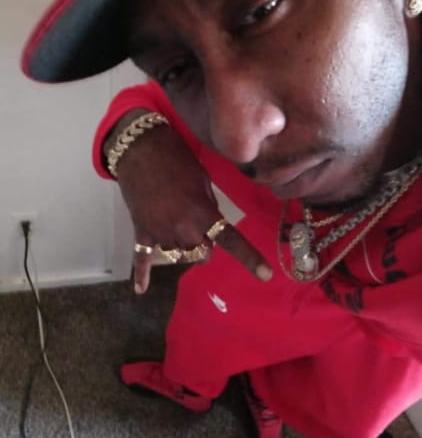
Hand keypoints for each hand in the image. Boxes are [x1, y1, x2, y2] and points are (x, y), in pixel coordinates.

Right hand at [114, 124, 272, 293]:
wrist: (139, 148)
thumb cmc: (177, 159)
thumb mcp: (203, 180)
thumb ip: (209, 208)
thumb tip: (210, 226)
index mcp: (203, 214)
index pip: (231, 241)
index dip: (250, 258)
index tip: (266, 275)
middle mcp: (183, 229)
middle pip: (203, 254)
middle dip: (206, 244)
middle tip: (199, 224)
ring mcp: (160, 233)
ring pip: (179, 255)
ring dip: (183, 247)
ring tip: (176, 224)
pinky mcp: (141, 232)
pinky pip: (141, 259)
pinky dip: (141, 274)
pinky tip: (141, 289)